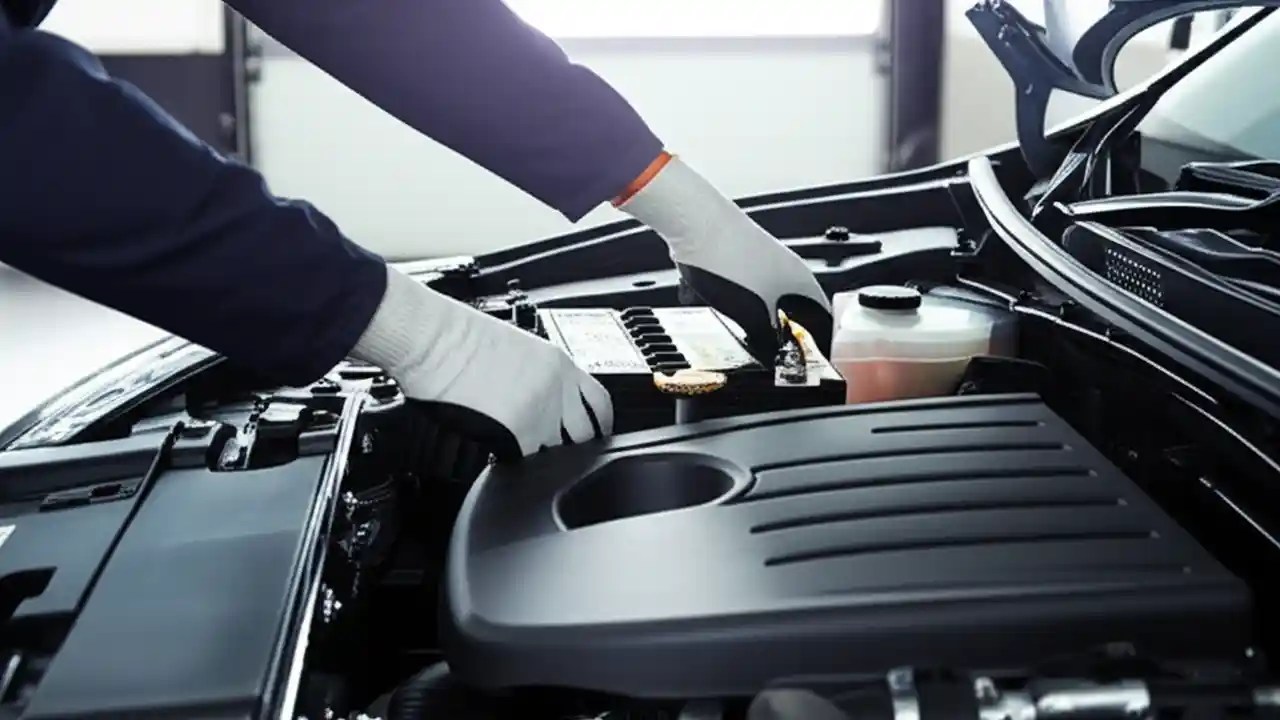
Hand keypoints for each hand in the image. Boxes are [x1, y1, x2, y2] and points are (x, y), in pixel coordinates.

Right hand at [351, 267, 611, 459]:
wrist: (432, 337)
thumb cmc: (458, 337)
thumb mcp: (517, 349)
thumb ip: (538, 378)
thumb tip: (540, 404)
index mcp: (559, 365)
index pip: (599, 404)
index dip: (598, 426)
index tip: (594, 438)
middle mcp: (556, 389)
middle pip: (585, 435)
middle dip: (573, 450)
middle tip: (556, 457)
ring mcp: (540, 412)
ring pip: (556, 453)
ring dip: (540, 459)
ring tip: (519, 454)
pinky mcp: (516, 432)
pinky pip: (525, 463)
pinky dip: (514, 466)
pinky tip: (499, 457)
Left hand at [618, 156, 831, 361]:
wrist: (692, 220)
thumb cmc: (728, 259)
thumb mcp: (750, 315)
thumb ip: (766, 341)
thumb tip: (774, 357)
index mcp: (801, 282)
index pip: (823, 320)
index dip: (817, 345)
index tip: (806, 362)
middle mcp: (785, 269)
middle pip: (785, 314)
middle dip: (765, 332)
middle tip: (755, 347)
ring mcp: (758, 262)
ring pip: (752, 302)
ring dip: (735, 313)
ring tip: (720, 313)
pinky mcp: (733, 258)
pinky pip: (728, 289)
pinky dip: (715, 296)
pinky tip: (698, 293)